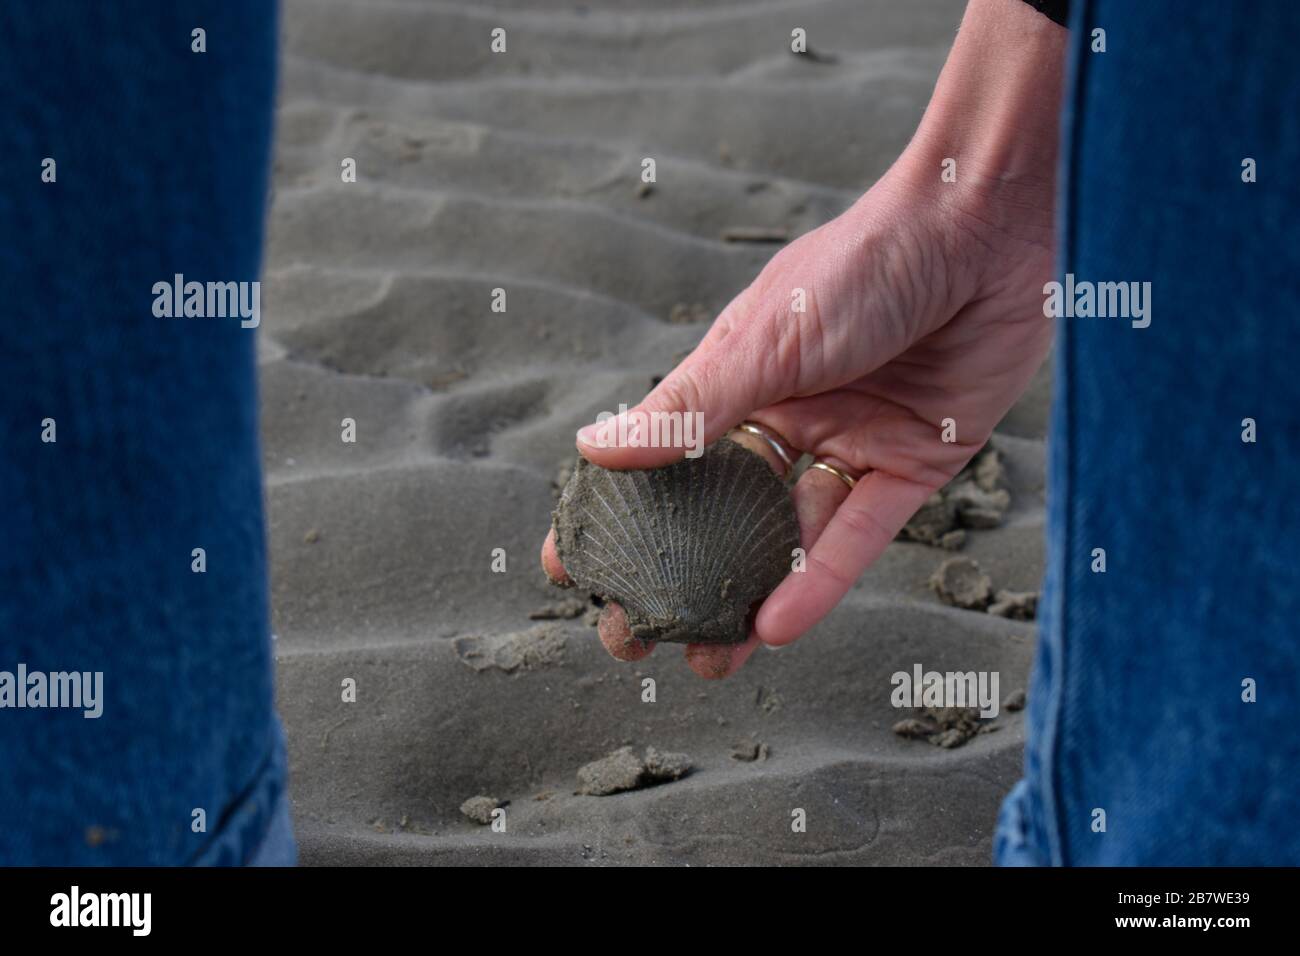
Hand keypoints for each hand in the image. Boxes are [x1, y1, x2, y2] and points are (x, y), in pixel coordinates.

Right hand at [542, 0, 1065, 677]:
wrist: (983, 227)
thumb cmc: (864, 263)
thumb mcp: (763, 341)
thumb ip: (689, 406)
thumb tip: (594, 451)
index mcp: (739, 383)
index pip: (665, 462)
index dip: (620, 515)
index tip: (570, 566)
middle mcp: (788, 421)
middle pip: (722, 517)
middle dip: (679, 579)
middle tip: (633, 637)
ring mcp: (848, 445)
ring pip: (786, 541)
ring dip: (747, 602)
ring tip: (705, 662)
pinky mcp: (910, 466)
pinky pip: (857, 538)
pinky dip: (818, 582)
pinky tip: (773, 628)